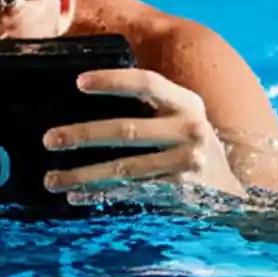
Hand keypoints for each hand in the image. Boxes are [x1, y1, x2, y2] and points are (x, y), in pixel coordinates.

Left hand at [42, 69, 245, 204]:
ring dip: (83, 174)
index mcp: (187, 103)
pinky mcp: (179, 193)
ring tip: (51, 179)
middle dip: (83, 135)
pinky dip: (101, 194)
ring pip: (123, 168)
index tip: (78, 82)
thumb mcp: (180, 117)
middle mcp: (189, 130)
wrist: (228, 192)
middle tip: (49, 139)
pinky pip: (131, 192)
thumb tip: (88, 89)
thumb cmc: (189, 145)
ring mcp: (186, 163)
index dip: (113, 81)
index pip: (148, 83)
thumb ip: (149, 104)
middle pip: (127, 130)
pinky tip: (76, 195)